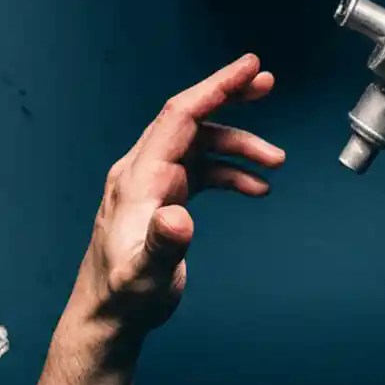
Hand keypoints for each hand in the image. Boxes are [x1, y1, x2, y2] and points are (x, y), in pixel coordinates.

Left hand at [66, 54, 284, 344]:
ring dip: (239, 147)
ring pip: (201, 144)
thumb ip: (162, 245)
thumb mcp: (143, 275)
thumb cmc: (123, 298)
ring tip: (276, 161)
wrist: (109, 317)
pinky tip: (256, 186)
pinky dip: (231, 171)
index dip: (216, 88)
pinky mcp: (163, 198)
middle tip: (266, 82)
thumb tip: (179, 217)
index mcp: (138, 178)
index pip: (180, 117)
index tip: (249, 68)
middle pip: (190, 118)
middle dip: (229, 97)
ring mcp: (152, 183)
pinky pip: (201, 170)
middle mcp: (143, 172)